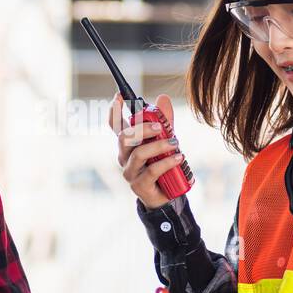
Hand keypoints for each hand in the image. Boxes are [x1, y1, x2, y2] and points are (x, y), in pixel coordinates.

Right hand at [109, 92, 184, 209]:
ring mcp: (130, 172)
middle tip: (159, 126)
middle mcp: (124, 157)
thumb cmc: (162, 165)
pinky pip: (152, 170)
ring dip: (158, 146)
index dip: (114, 111)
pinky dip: (167, 162)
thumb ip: (164, 121)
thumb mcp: (164, 140)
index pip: (116, 126)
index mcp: (128, 145)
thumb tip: (163, 97)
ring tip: (175, 143)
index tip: (119, 96)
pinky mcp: (139, 185)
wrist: (166, 196)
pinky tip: (178, 157)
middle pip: (124, 138)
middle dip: (141, 129)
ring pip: (139, 154)